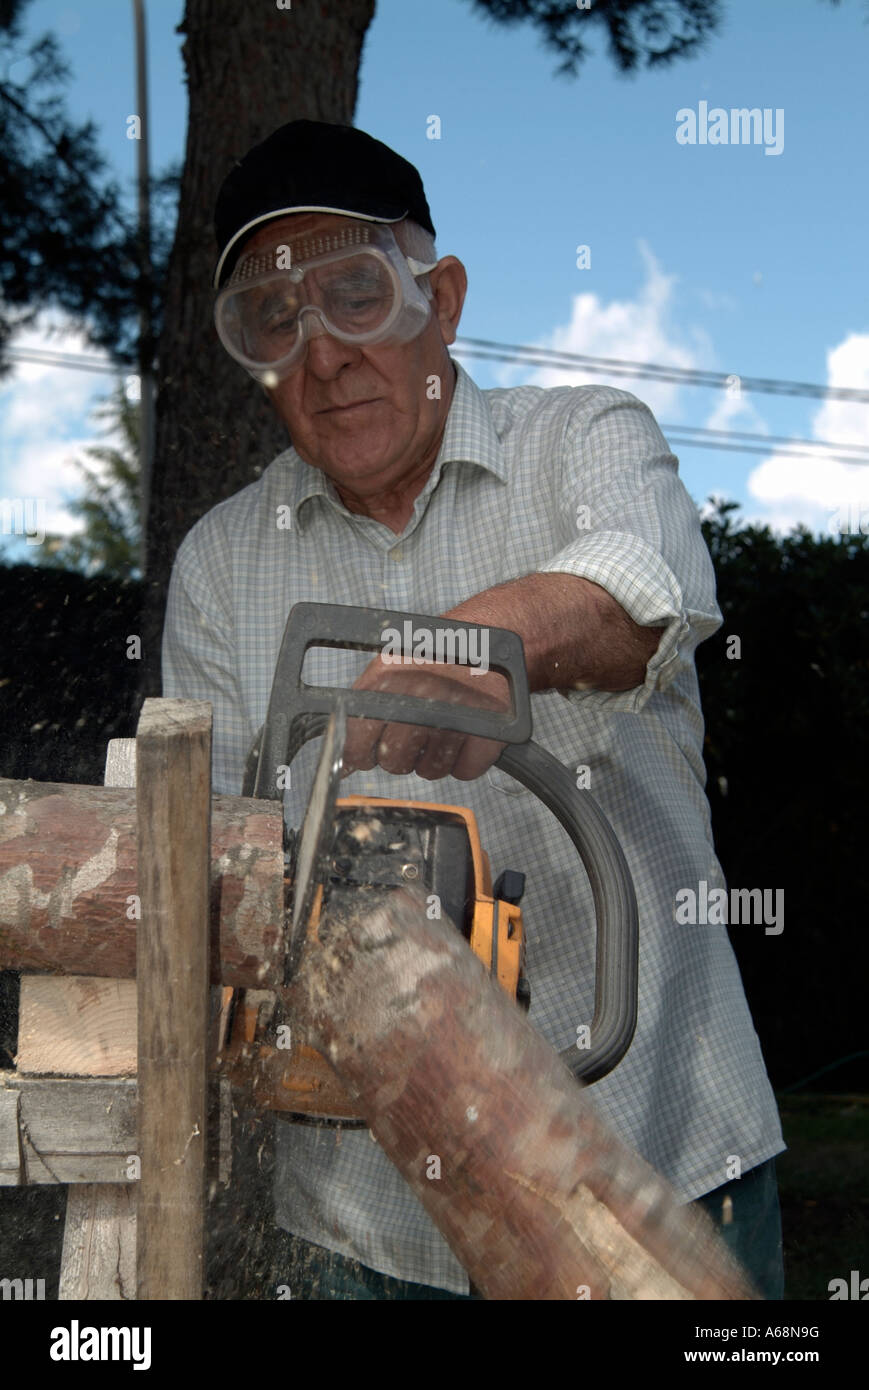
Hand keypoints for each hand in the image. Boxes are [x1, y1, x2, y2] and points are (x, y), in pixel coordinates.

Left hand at [341, 657, 509, 780]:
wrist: (488, 636)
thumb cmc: (431, 658)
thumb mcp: (387, 669)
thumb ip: (361, 712)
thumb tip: (344, 762)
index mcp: (387, 682)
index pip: (356, 743)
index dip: (360, 755)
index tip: (366, 753)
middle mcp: (420, 699)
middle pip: (394, 763)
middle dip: (401, 754)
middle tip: (415, 730)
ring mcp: (455, 716)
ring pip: (430, 772)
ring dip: (435, 757)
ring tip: (443, 725)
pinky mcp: (488, 733)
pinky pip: (464, 771)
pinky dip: (466, 759)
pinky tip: (466, 732)